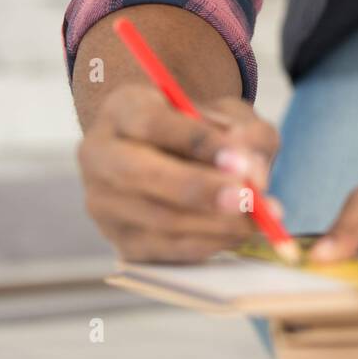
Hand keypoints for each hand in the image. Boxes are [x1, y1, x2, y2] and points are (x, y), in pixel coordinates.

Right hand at [78, 81, 282, 261]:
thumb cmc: (201, 130)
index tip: (241, 160)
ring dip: (213, 223)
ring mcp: (104, 203)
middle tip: (247, 197)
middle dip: (199, 189)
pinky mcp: (119, 241)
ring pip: (157, 218)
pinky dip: (208, 244)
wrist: (171, 156)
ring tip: (257, 218)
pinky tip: (239, 233)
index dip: (197, 142)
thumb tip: (252, 173)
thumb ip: (246, 133)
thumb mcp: (229, 115)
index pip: (151, 122)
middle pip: (141, 174)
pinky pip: (165, 250)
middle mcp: (100, 154)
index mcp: (122, 108)